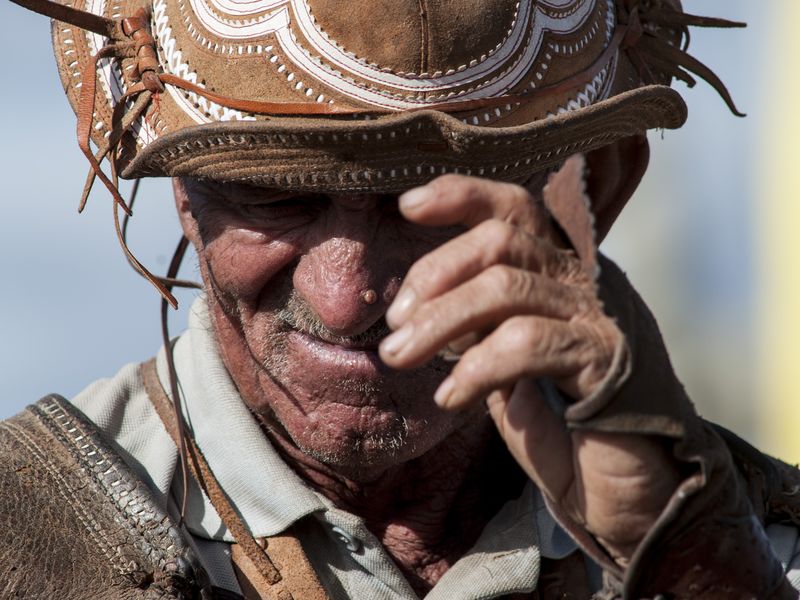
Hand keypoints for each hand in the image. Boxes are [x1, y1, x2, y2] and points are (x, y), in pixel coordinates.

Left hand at [378, 173, 680, 562]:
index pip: (515, 211)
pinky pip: (528, 343)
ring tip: (400, 357)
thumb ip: (477, 332)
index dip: (462, 196)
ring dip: (441, 321)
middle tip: (396, 321)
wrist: (635, 493)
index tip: (407, 206)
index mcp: (558, 277)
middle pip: (502, 240)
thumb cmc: (564, 432)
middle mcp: (583, 284)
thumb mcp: (506, 370)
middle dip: (435, 273)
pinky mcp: (607, 362)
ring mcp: (598, 319)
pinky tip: (451, 397)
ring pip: (506, 287)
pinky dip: (476, 367)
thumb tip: (419, 310)